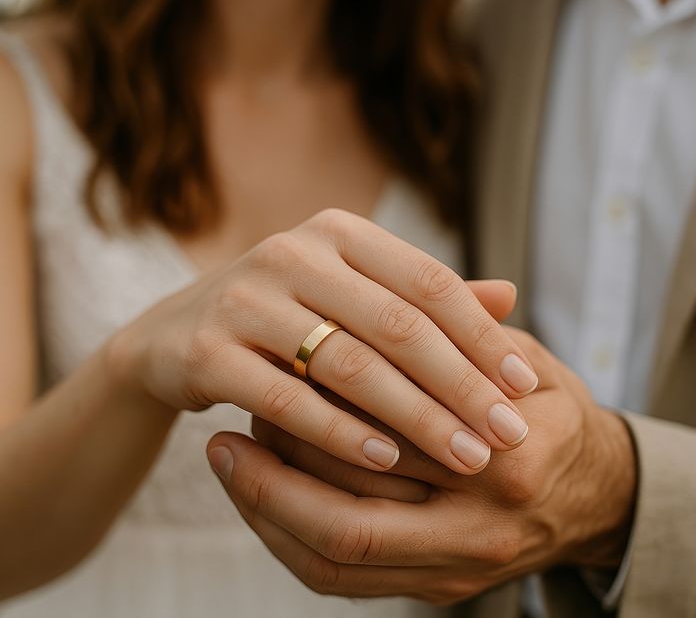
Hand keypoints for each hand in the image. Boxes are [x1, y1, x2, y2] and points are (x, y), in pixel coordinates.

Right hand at [109, 209, 538, 474]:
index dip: (482, 336)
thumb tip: (511, 297)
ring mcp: (245, 298)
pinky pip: (286, 399)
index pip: (429, 282)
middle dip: (461, 384)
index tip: (523, 386)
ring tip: (464, 456)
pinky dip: (340, 432)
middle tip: (507, 435)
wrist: (171, 338)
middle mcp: (293, 253)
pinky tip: (386, 462)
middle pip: (398, 324)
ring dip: (414, 416)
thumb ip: (423, 297)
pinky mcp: (207, 350)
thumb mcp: (353, 295)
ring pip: (348, 363)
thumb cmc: (285, 318)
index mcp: (339, 232)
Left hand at [206, 327, 636, 604]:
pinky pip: (340, 581)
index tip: (273, 365)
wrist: (598, 495)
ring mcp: (458, 569)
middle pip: (351, 503)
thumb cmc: (552, 413)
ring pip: (335, 554)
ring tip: (227, 458)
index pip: (392, 429)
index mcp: (510, 459)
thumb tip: (371, 299)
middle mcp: (483, 527)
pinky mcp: (438, 590)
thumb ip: (458, 333)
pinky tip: (255, 500)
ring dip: (268, 508)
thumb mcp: (524, 361)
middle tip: (235, 412)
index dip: (323, 400)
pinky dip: (288, 541)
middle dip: (280, 459)